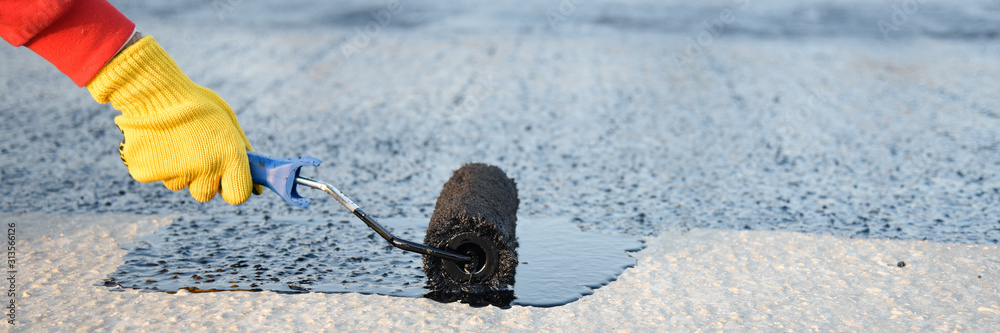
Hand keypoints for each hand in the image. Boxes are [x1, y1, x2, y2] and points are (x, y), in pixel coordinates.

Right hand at [86, 36, 260, 203]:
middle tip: (195, 153)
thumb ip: (243, 153)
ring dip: (177, 169)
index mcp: (230, 157)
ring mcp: (175, 173)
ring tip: (173, 140)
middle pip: (205, 194)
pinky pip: (156, 175)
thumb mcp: (228, 122)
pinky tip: (156, 141)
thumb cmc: (195, 104)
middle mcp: (205, 169)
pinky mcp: (147, 173)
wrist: (153, 91)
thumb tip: (257, 188)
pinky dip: (155, 163)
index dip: (232, 188)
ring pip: (179, 184)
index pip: (238, 195)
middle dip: (202, 179)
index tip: (227, 179)